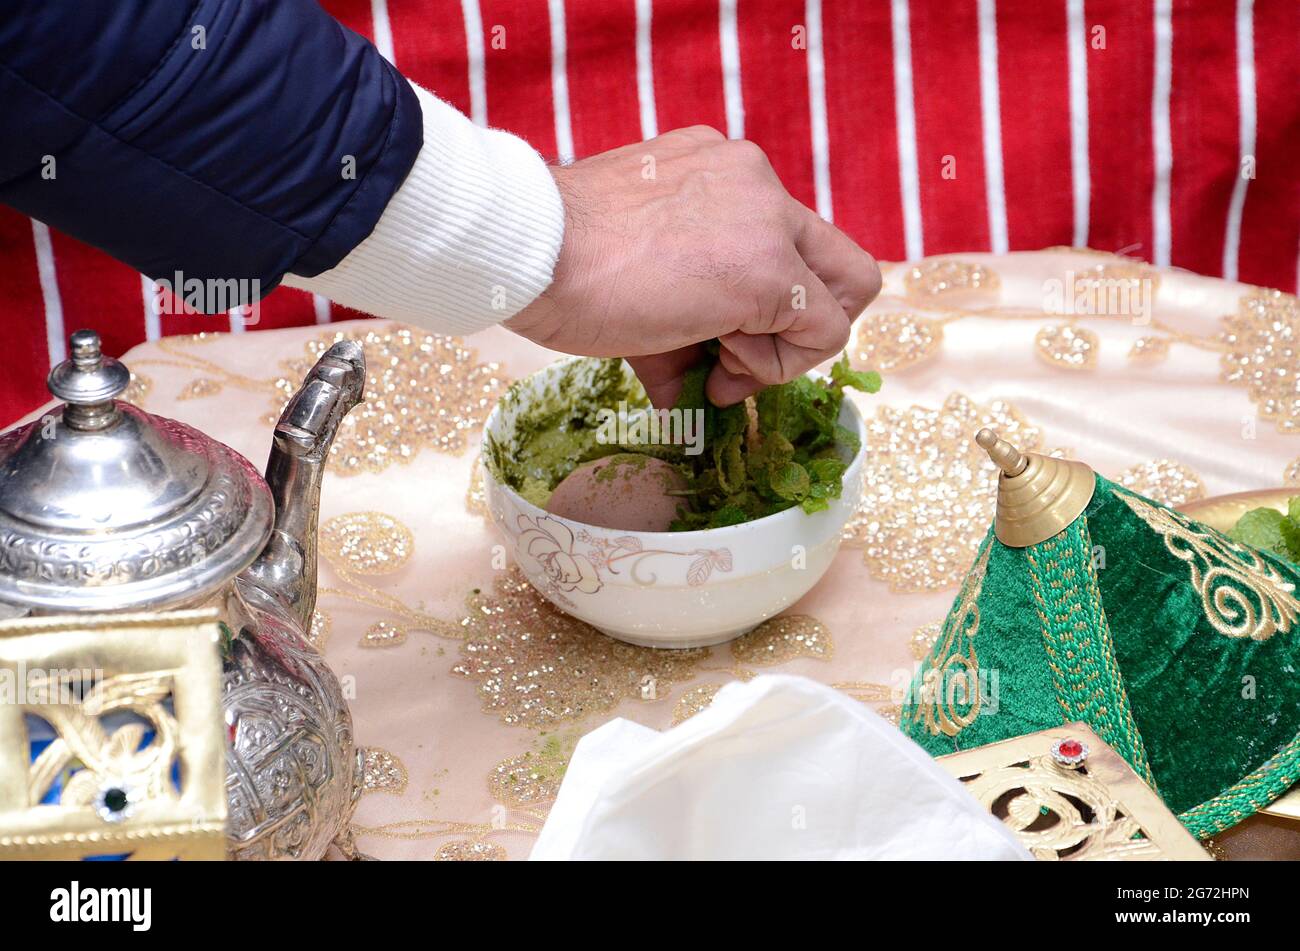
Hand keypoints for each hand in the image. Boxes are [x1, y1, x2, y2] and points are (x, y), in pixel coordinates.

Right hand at [505, 126, 880, 405]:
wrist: (531, 253)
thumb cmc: (562, 266)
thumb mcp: (638, 284)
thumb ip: (683, 329)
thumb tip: (691, 394)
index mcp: (722, 173)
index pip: (788, 241)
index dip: (767, 306)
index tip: (715, 340)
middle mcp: (757, 182)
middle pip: (838, 262)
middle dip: (804, 326)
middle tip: (745, 358)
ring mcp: (769, 218)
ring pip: (839, 298)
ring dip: (782, 350)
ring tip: (715, 364)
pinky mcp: (770, 265)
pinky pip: (822, 330)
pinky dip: (780, 367)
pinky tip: (719, 367)